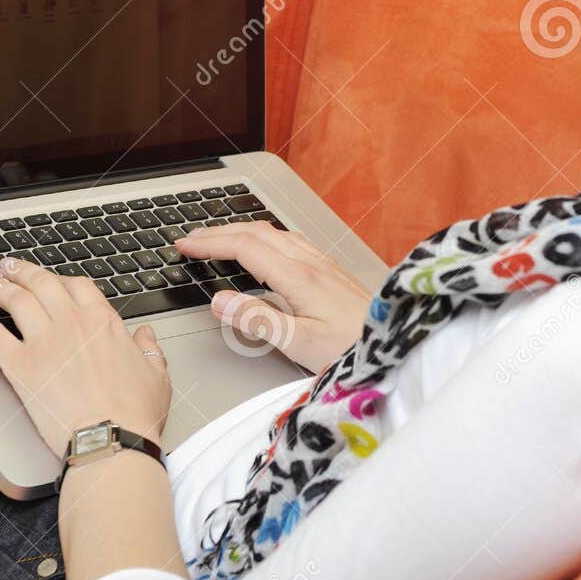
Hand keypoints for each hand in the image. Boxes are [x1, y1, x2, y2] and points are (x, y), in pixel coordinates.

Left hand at [0, 257, 170, 452]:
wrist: (110, 438)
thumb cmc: (134, 412)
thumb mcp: (156, 374)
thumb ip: (149, 349)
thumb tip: (146, 337)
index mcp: (104, 322)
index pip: (77, 285)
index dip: (61, 278)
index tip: (52, 279)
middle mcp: (71, 323)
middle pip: (42, 284)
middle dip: (23, 271)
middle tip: (10, 266)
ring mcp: (43, 342)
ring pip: (15, 300)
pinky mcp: (20, 366)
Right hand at [176, 221, 370, 372]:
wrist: (395, 343)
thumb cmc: (354, 348)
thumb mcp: (300, 342)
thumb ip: (258, 320)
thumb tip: (219, 301)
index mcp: (299, 277)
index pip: (244, 247)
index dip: (210, 243)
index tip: (184, 245)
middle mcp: (311, 263)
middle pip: (257, 233)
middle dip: (220, 232)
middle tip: (192, 238)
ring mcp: (323, 265)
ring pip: (275, 233)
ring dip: (242, 232)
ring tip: (221, 240)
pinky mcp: (332, 272)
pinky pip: (292, 242)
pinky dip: (265, 238)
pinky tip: (266, 249)